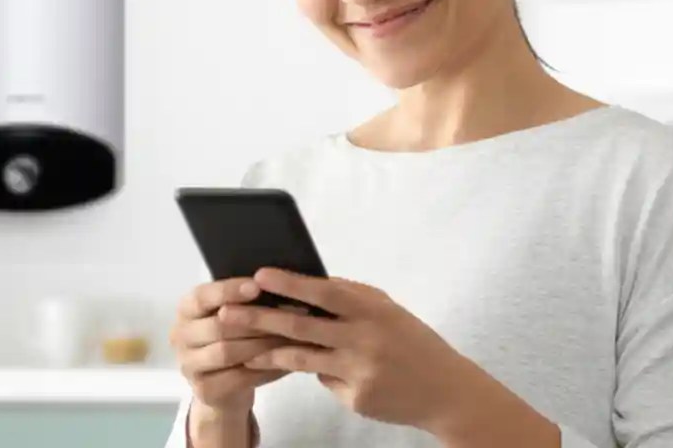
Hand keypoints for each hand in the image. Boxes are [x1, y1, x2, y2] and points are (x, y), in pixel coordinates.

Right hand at [169, 278, 292, 418]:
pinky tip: (287, 362)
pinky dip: (265, 369)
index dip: (229, 291)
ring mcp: (188, 365)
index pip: (203, 296)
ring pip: (227, 352)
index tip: (257, 286)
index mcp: (186, 309)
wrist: (223, 385)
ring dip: (262, 344)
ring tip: (291, 337)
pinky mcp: (204, 390)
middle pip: (219, 326)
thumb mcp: (234, 314)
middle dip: (256, 321)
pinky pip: (238, 378)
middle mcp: (180, 335)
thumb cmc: (232, 337)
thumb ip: (246, 300)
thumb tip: (280, 283)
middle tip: (290, 315)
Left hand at [217, 268, 478, 432]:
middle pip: (302, 325)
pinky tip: (311, 371)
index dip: (290, 283)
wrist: (445, 389)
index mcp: (373, 310)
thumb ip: (352, 298)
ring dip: (268, 352)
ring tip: (242, 349)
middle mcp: (364, 339)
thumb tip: (308, 286)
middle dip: (260, 318)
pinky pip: (323, 380)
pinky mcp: (356, 397)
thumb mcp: (388, 310)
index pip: (323, 291)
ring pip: (302, 358)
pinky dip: (314, 371)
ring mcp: (359, 371)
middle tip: (227, 312)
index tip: (258, 275)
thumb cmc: (411, 342)